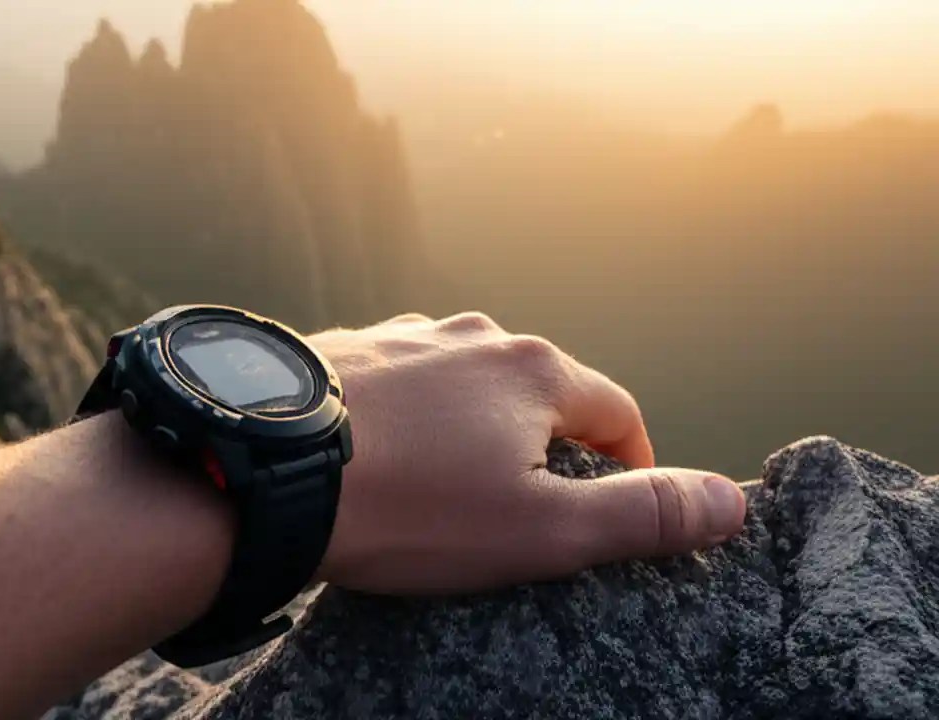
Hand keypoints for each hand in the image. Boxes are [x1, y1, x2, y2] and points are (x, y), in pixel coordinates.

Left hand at [311, 312, 746, 593]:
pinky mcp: (340, 351)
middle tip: (529, 504)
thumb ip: (642, 516)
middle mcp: (472, 337)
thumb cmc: (407, 507)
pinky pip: (398, 385)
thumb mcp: (541, 530)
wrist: (262, 469)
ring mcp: (401, 337)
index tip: (620, 506)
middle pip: (540, 391)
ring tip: (448, 483)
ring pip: (463, 383)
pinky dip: (407, 418)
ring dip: (472, 426)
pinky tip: (381, 455)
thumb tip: (734, 501)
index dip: (633, 466)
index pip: (618, 413)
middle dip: (548, 444)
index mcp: (535, 370)